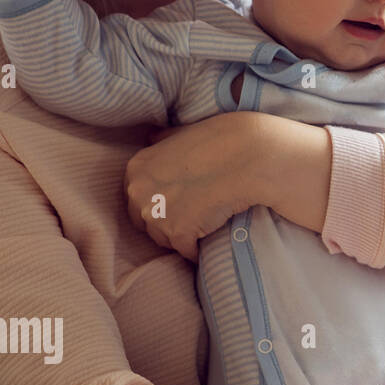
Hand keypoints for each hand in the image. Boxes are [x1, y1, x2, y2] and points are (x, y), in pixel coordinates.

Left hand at [124, 113, 267, 260]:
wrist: (249, 156)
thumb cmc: (221, 141)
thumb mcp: (183, 133)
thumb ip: (163, 140)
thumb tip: (152, 137)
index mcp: (137, 168)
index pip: (135, 199)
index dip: (158, 203)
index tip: (177, 204)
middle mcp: (139, 192)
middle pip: (146, 222)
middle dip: (166, 223)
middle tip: (191, 219)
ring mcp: (157, 213)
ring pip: (164, 239)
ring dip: (182, 238)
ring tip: (202, 231)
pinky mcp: (178, 232)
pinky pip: (186, 251)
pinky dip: (198, 251)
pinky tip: (210, 244)